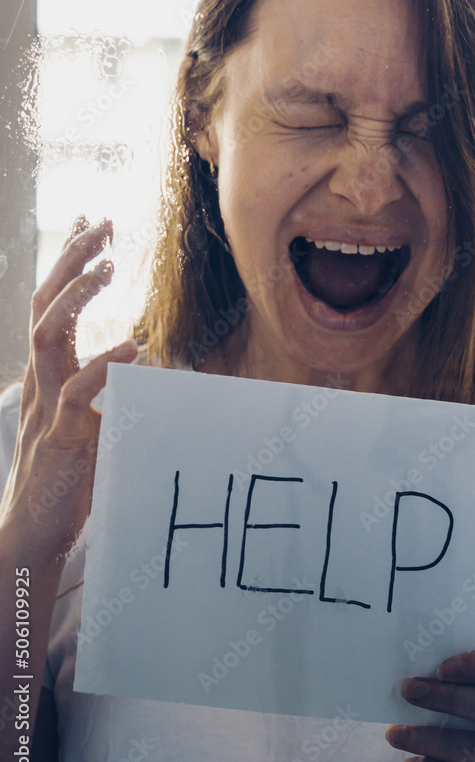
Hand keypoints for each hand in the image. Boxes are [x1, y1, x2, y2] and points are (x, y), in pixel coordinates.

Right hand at [0, 216, 137, 565]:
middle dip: (70, 261)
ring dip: (76, 297)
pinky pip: (78, 393)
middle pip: (45, 307)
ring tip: (107, 265)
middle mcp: (42, 383)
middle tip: (98, 223)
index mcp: (47, 376)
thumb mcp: (90, 427)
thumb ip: (112, 396)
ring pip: (49, 336)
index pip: (51, 307)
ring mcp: (47, 407)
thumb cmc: (66, 483)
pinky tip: (134, 345)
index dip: (67, 264)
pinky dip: (104, 365)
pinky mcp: (62, 437)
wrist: (31, 538)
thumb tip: (156, 373)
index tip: (87, 224)